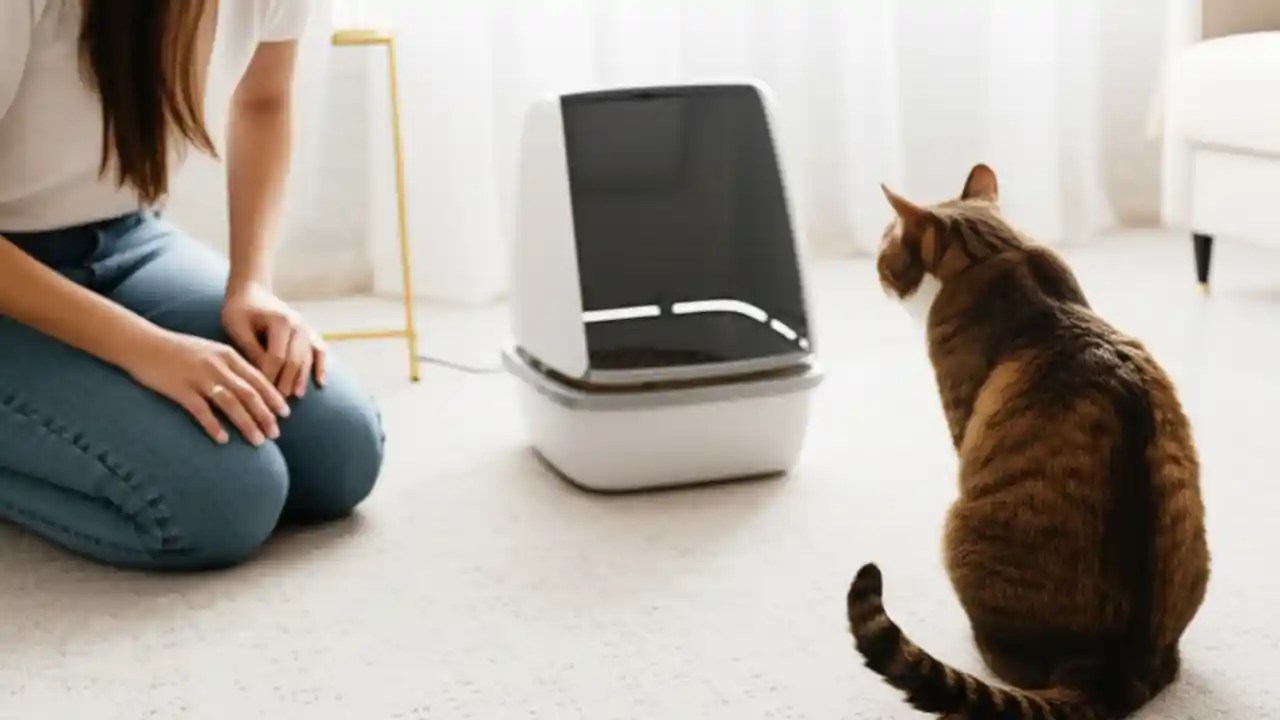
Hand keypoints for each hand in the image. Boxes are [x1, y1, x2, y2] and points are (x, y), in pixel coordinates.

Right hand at [124, 329, 290, 445]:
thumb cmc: (178, 349)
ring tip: (257, 441)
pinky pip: (201, 410)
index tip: (286, 414)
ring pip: (230, 403)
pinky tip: (223, 440)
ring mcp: (199, 377)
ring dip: (247, 424)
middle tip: (276, 434)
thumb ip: (230, 366)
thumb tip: (250, 387)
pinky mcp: (180, 388)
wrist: (141, 343)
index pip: (258, 379)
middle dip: (266, 415)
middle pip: (249, 393)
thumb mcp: (210, 351)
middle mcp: (217, 365)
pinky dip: (214, 425)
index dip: (273, 398)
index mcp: (228, 355)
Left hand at [221, 282, 326, 398]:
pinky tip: (321, 382)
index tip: (258, 392)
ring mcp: (306, 329)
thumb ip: (250, 349)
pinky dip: (321, 366)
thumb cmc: (240, 310)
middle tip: (276, 402)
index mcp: (281, 322)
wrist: (251, 291)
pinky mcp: (308, 333)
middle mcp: (298, 325)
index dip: (268, 376)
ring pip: (307, 359)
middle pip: (295, 361)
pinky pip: (319, 351)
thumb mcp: (236, 327)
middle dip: (285, 383)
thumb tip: (261, 376)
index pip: (277, 356)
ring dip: (301, 379)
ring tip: (294, 397)